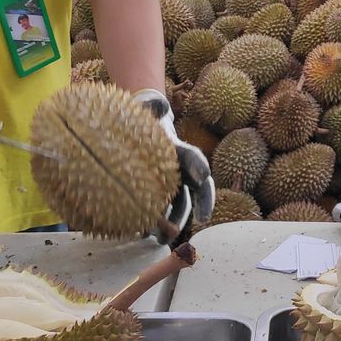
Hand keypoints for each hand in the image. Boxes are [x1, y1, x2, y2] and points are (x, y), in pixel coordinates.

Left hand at [132, 88, 215, 242]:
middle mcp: (181, 171)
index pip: (195, 159)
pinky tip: (141, 235)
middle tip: (203, 219)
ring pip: (179, 206)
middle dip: (203, 204)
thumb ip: (152, 107)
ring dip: (176, 222)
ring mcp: (170, 186)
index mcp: (180, 151)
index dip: (200, 168)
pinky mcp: (155, 196)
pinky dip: (154, 224)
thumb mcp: (147, 110)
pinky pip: (159, 211)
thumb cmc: (143, 119)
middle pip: (197, 189)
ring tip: (164, 238)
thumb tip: (157, 103)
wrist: (137, 129)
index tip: (204, 177)